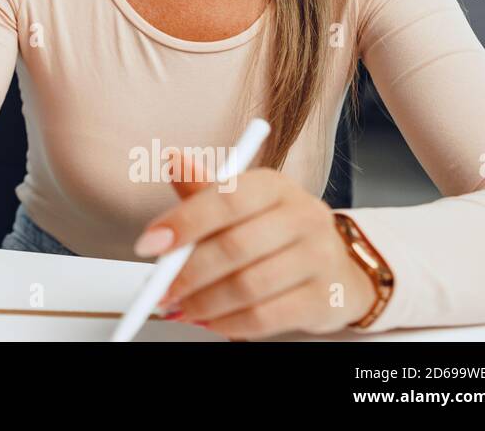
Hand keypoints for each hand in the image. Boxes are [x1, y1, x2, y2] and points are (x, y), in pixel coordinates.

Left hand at [135, 154, 376, 338]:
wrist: (335, 270)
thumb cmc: (275, 233)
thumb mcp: (241, 204)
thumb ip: (203, 191)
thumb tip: (173, 160)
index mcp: (274, 185)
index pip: (226, 198)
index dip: (183, 222)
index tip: (149, 244)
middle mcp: (303, 215)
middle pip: (234, 247)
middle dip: (187, 274)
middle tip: (160, 290)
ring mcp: (320, 257)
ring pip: (248, 286)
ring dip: (204, 303)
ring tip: (181, 308)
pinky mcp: (325, 298)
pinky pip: (266, 317)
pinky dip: (229, 323)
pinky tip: (210, 322)